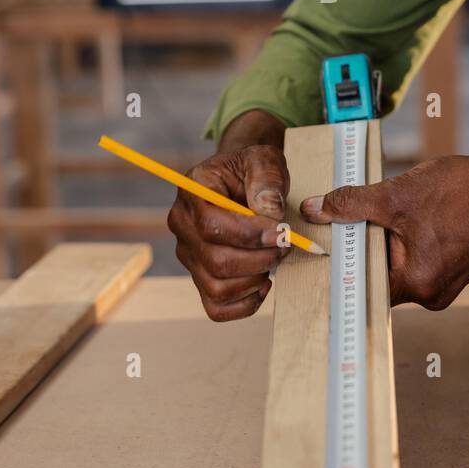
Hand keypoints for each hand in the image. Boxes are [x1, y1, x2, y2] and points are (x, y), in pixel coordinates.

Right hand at [167, 144, 290, 321]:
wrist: (240, 180)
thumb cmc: (249, 170)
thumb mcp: (262, 160)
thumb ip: (266, 179)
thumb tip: (269, 212)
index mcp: (192, 192)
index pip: (212, 226)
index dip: (250, 236)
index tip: (281, 234)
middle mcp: (183, 225)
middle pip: (216, 261)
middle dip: (259, 259)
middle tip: (285, 246)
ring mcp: (189, 254)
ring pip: (216, 288)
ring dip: (254, 280)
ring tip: (273, 260)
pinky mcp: (200, 276)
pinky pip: (216, 307)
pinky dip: (245, 303)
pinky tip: (262, 283)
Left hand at [300, 153, 468, 309]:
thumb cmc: (462, 191)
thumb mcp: (397, 193)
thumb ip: (352, 204)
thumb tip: (315, 208)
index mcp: (419, 285)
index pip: (364, 285)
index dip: (341, 263)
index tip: (321, 245)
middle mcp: (432, 294)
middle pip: (379, 274)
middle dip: (363, 246)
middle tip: (344, 220)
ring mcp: (444, 284)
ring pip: (397, 265)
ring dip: (384, 241)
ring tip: (382, 213)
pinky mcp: (450, 270)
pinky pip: (415, 260)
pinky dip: (403, 240)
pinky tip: (404, 216)